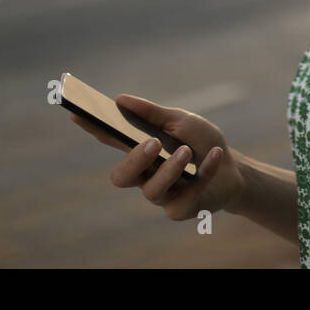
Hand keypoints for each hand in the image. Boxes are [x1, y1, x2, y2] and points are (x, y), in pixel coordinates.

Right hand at [69, 93, 245, 220]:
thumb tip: (119, 99)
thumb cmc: (202, 142)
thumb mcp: (181, 121)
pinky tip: (213, 155)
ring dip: (170, 169)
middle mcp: (144, 176)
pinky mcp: (181, 210)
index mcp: (140, 150)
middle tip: (152, 143)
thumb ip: (153, 113)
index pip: (110, 141)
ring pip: (152, 191)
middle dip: (134, 160)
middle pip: (122, 177)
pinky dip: (204, 173)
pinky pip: (186, 198)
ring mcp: (161, 195)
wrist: (233, 169)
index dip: (92, 130)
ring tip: (186, 152)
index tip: (76, 115)